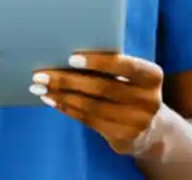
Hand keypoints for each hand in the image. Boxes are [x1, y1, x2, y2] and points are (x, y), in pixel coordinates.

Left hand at [30, 52, 167, 156]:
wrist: (153, 130)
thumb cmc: (130, 89)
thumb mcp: (131, 76)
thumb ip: (109, 65)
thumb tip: (63, 53)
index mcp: (151, 76)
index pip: (124, 65)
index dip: (98, 61)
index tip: (70, 58)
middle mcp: (148, 100)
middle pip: (101, 87)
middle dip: (66, 80)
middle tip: (39, 75)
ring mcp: (137, 122)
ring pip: (91, 106)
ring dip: (60, 95)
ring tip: (38, 87)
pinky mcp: (123, 138)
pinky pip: (88, 120)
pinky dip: (66, 108)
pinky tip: (51, 100)